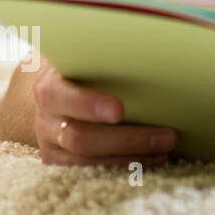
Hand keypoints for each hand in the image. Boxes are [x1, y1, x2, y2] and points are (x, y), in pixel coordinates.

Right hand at [31, 57, 177, 166]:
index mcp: (50, 86)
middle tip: (169, 136)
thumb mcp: (88, 56)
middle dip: (128, 140)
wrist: (58, 87)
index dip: (89, 105)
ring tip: (167, 150)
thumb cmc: (86, 67)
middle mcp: (45, 117)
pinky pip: (89, 171)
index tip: (119, 110)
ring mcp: (50, 142)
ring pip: (87, 160)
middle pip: (80, 137)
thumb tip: (155, 43)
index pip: (64, 97)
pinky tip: (152, 159)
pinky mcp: (58, 160)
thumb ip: (108, 54)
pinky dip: (122, 167)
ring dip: (131, 158)